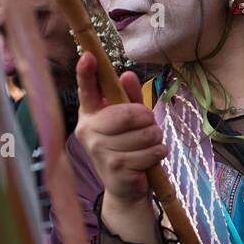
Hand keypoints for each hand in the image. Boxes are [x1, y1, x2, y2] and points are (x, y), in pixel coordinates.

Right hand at [74, 52, 165, 208]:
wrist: (126, 187)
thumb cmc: (129, 147)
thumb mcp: (131, 119)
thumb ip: (131, 98)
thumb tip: (127, 75)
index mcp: (90, 114)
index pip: (87, 91)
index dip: (86, 73)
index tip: (88, 56)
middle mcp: (88, 131)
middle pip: (127, 114)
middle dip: (148, 119)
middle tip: (150, 126)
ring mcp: (100, 151)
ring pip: (144, 135)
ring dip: (155, 139)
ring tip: (149, 145)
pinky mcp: (115, 168)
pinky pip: (149, 153)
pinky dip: (157, 154)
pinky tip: (148, 159)